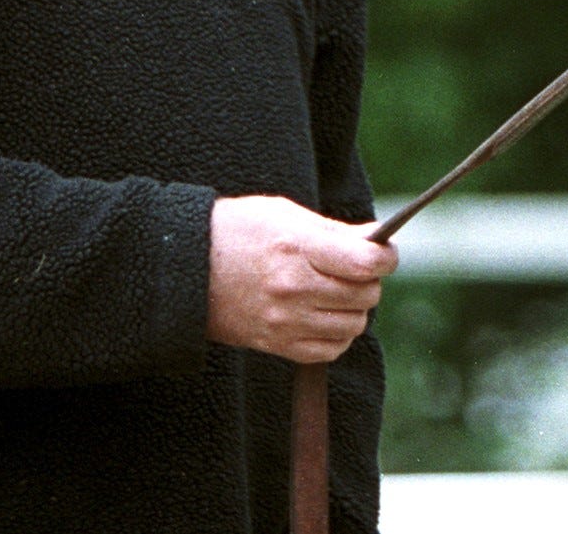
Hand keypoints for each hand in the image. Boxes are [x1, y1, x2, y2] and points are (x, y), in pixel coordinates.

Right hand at [206, 195, 397, 363]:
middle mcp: (293, 288)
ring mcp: (284, 320)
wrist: (182, 268)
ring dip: (354, 310)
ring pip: (353, 325)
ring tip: (337, 293)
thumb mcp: (285, 215)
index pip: (367, 262)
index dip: (386, 257)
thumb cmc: (236, 231)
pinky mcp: (274, 344)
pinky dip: (337, 335)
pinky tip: (325, 316)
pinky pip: (329, 350)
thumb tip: (376, 239)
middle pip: (365, 295)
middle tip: (355, 270)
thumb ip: (334, 231)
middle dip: (369, 281)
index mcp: (298, 249)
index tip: (383, 253)